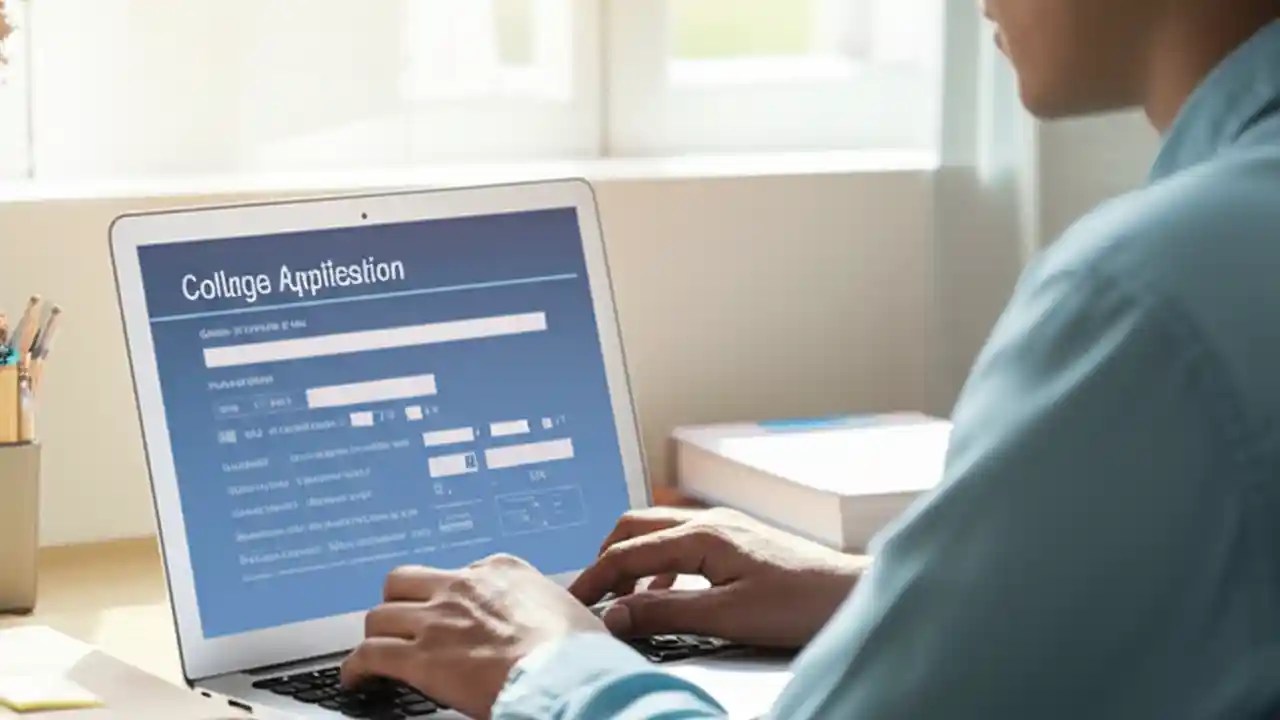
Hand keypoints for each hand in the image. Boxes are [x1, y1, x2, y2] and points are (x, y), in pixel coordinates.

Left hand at [340, 554, 605, 719]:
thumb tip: (549, 622)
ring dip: (378, 634)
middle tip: (402, 621)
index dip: (449, 594)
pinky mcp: (419, 657)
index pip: (459, 572)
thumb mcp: (568, 608)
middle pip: (405, 582)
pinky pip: (370, 655)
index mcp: (501, 570)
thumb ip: (544, 606)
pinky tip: (356, 677)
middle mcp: (462, 586)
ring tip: (376, 651)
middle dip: (399, 601)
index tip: (449, 610)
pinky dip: (357, 667)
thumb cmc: (577, 650)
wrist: (566, 674)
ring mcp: (437, 620)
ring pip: (380, 615)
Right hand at [570, 507, 868, 648]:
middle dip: (607, 558)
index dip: (595, 578)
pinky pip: (682, 545)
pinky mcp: (738, 542)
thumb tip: (615, 614)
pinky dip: (659, 567)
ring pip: (659, 534)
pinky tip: (665, 595)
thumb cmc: (800, 602)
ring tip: (620, 596)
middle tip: (591, 591)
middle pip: (636, 528)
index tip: (574, 601)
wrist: (851, 594)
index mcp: (701, 536)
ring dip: (632, 561)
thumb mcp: (726, 615)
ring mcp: (725, 529)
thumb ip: (665, 613)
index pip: (628, 552)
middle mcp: (709, 523)